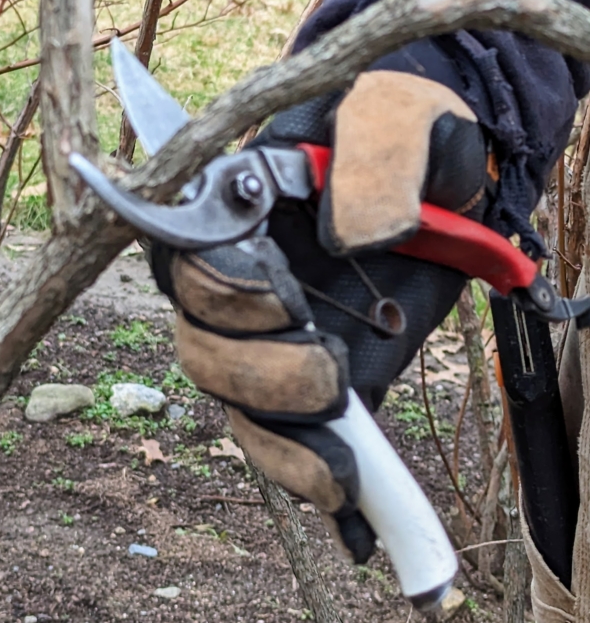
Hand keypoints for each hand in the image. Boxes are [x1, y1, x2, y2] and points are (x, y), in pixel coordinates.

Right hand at [152, 71, 487, 562]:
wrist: (442, 176)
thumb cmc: (402, 130)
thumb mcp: (401, 121)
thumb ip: (375, 161)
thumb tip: (347, 239)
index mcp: (234, 210)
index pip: (180, 255)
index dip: (216, 289)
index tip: (279, 297)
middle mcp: (238, 281)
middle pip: (199, 347)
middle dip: (256, 365)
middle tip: (325, 359)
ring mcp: (274, 338)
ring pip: (231, 402)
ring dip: (277, 425)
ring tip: (339, 418)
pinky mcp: (319, 383)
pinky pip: (282, 442)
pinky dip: (304, 477)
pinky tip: (345, 502)